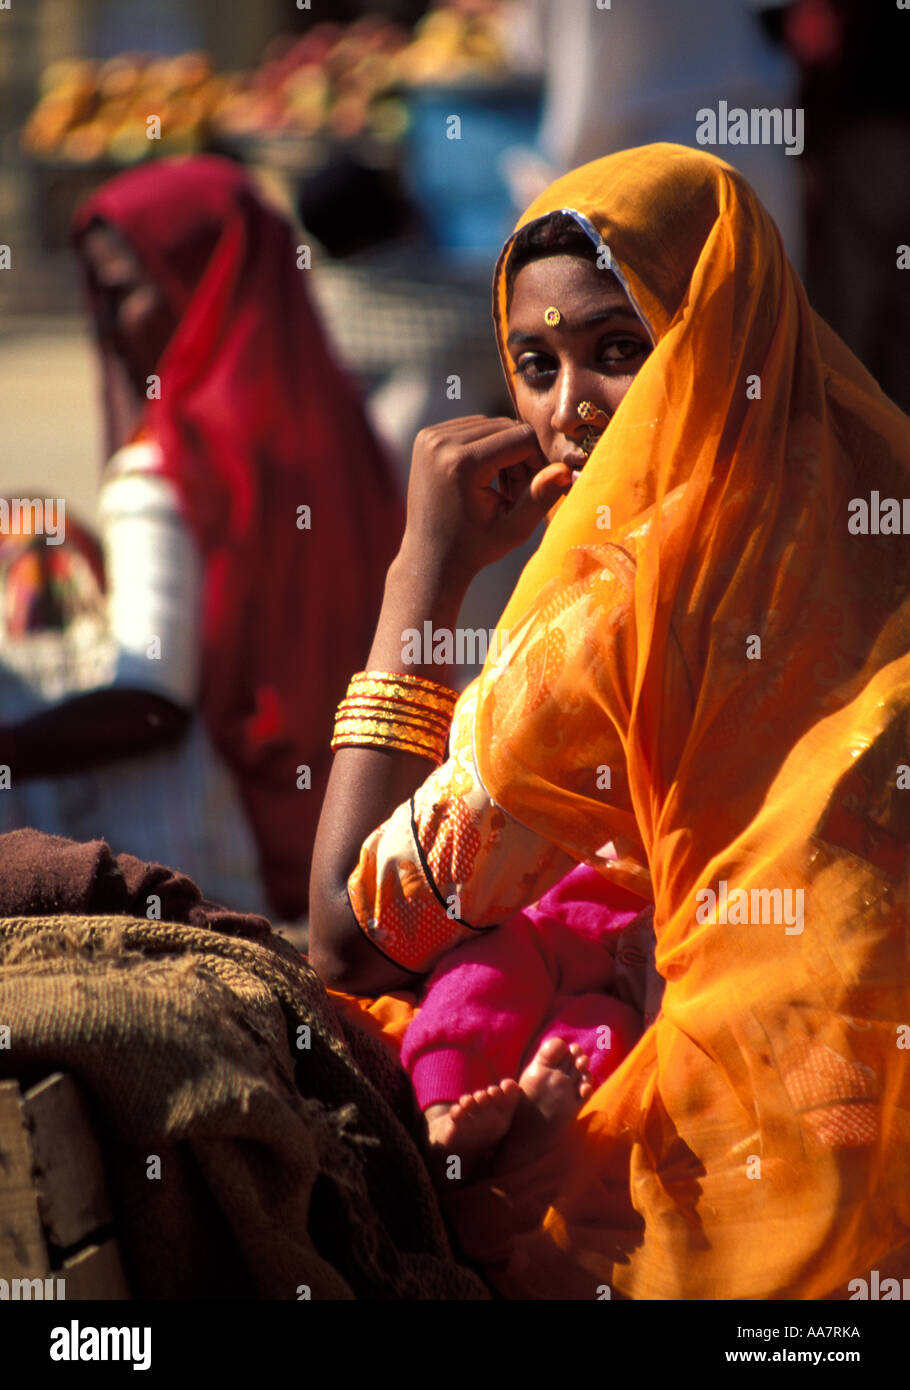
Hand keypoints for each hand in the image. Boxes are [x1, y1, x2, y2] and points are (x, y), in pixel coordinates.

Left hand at [401, 415, 571, 583]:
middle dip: (520, 457)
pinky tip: (484, 479)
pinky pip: (473, 428)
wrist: (431, 557)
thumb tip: (566, 468)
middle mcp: (441, 442)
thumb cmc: (475, 548)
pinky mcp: (428, 437)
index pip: (521, 437)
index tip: (534, 489)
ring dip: (505, 452)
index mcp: (462, 463)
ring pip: (492, 425)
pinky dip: (486, 448)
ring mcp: (431, 437)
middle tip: (515, 494)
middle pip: (506, 427)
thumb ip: (541, 496)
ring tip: (500, 489)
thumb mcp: (514, 529)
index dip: (538, 461)